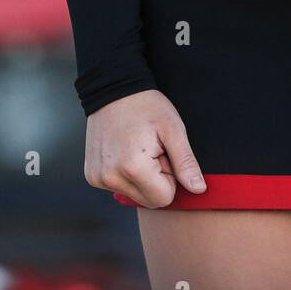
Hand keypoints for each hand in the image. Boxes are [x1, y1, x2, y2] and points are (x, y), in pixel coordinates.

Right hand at [85, 89, 206, 207]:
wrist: (113, 89)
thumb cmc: (147, 106)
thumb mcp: (173, 129)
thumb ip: (186, 162)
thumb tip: (198, 190)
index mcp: (132, 167)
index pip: (164, 199)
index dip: (170, 177)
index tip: (163, 153)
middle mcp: (110, 177)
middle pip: (148, 200)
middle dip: (156, 178)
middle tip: (152, 149)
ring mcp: (98, 178)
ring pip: (134, 195)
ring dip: (142, 176)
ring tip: (138, 148)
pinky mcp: (92, 176)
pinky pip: (119, 188)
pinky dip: (127, 174)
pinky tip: (125, 151)